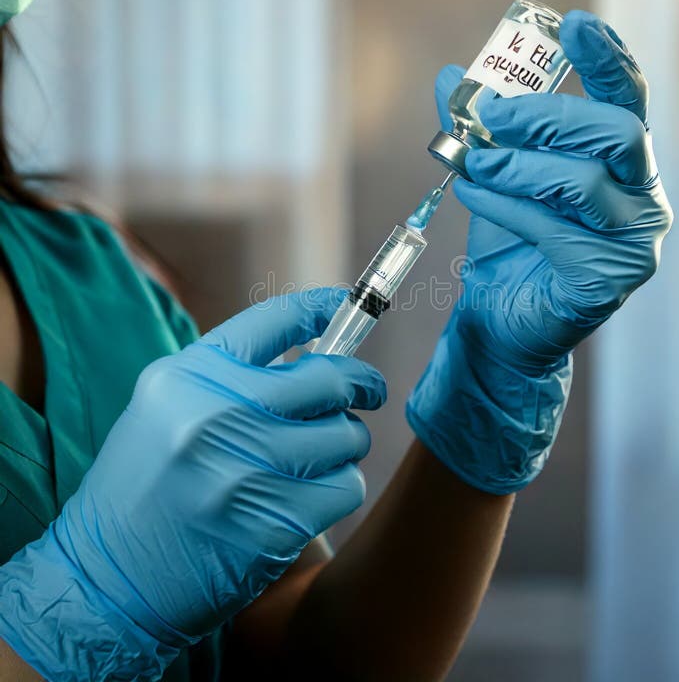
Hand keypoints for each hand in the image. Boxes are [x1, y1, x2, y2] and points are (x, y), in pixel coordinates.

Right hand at [0, 288, 385, 680]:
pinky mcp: (274, 525)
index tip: (343, 307)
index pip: (275, 320)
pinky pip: (346, 487)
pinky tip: (310, 492)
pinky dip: (339, 487)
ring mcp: (247, 474)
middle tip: (366, 392)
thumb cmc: (143, 483)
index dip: (320, 307)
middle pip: (330, 380)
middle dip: (360, 384)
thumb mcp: (168, 407)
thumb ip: (232, 376)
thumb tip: (320, 353)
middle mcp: (218, 417)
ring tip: (318, 454)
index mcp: (190, 377)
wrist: (105, 579)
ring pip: (347, 437)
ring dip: (344, 444)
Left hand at [407, 10, 672, 494]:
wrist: (501, 321)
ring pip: (581, 181)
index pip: (630, 101)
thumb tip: (445, 77)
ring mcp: (633, 244)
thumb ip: (478, 131)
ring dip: (516, 164)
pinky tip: (473, 197)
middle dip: (545, 116)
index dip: (608, 59)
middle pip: (616, 133)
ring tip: (472, 163)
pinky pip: (552, 227)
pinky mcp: (605, 280)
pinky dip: (504, 206)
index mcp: (625, 167)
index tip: (573, 24)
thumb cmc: (510, 243)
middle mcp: (643, 200)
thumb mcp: (494, 176)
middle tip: (488, 115)